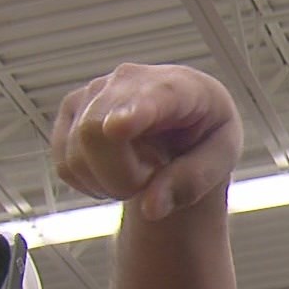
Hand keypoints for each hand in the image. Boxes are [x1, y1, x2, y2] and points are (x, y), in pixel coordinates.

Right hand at [50, 63, 243, 219]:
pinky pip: (66, 166)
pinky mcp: (71, 111)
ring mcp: (93, 92)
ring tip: (142, 170)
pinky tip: (117, 169)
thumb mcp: (222, 158)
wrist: (182, 118)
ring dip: (110, 183)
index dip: (131, 114)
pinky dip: (91, 183)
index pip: (151, 99)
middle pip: (96, 134)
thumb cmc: (207, 135)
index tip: (118, 128)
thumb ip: (193, 181)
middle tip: (153, 180)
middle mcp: (128, 79)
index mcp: (179, 87)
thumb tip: (150, 209)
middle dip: (122, 178)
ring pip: (77, 157)